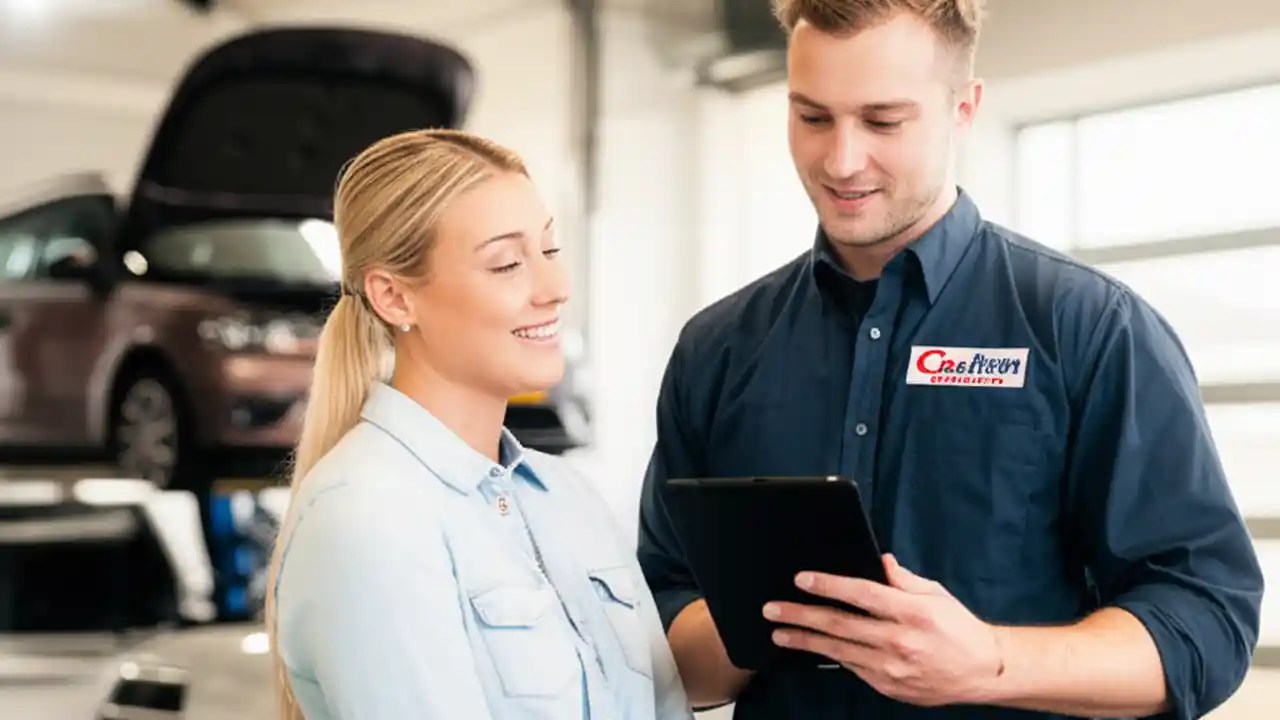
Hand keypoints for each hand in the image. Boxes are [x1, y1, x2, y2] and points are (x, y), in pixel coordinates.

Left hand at [763, 554, 1003, 706]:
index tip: (802, 578)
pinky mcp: (888, 686)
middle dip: (801, 616)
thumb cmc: (958, 628)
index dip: (829, 585)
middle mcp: (900, 641)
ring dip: (805, 641)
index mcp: (913, 612)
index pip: (862, 594)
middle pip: (840, 626)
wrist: (982, 673)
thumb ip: (903, 579)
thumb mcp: (936, 594)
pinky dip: (829, 657)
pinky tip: (811, 648)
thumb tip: (878, 560)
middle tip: (773, 609)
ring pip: (838, 651)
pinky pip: (851, 668)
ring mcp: (892, 668)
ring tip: (779, 633)